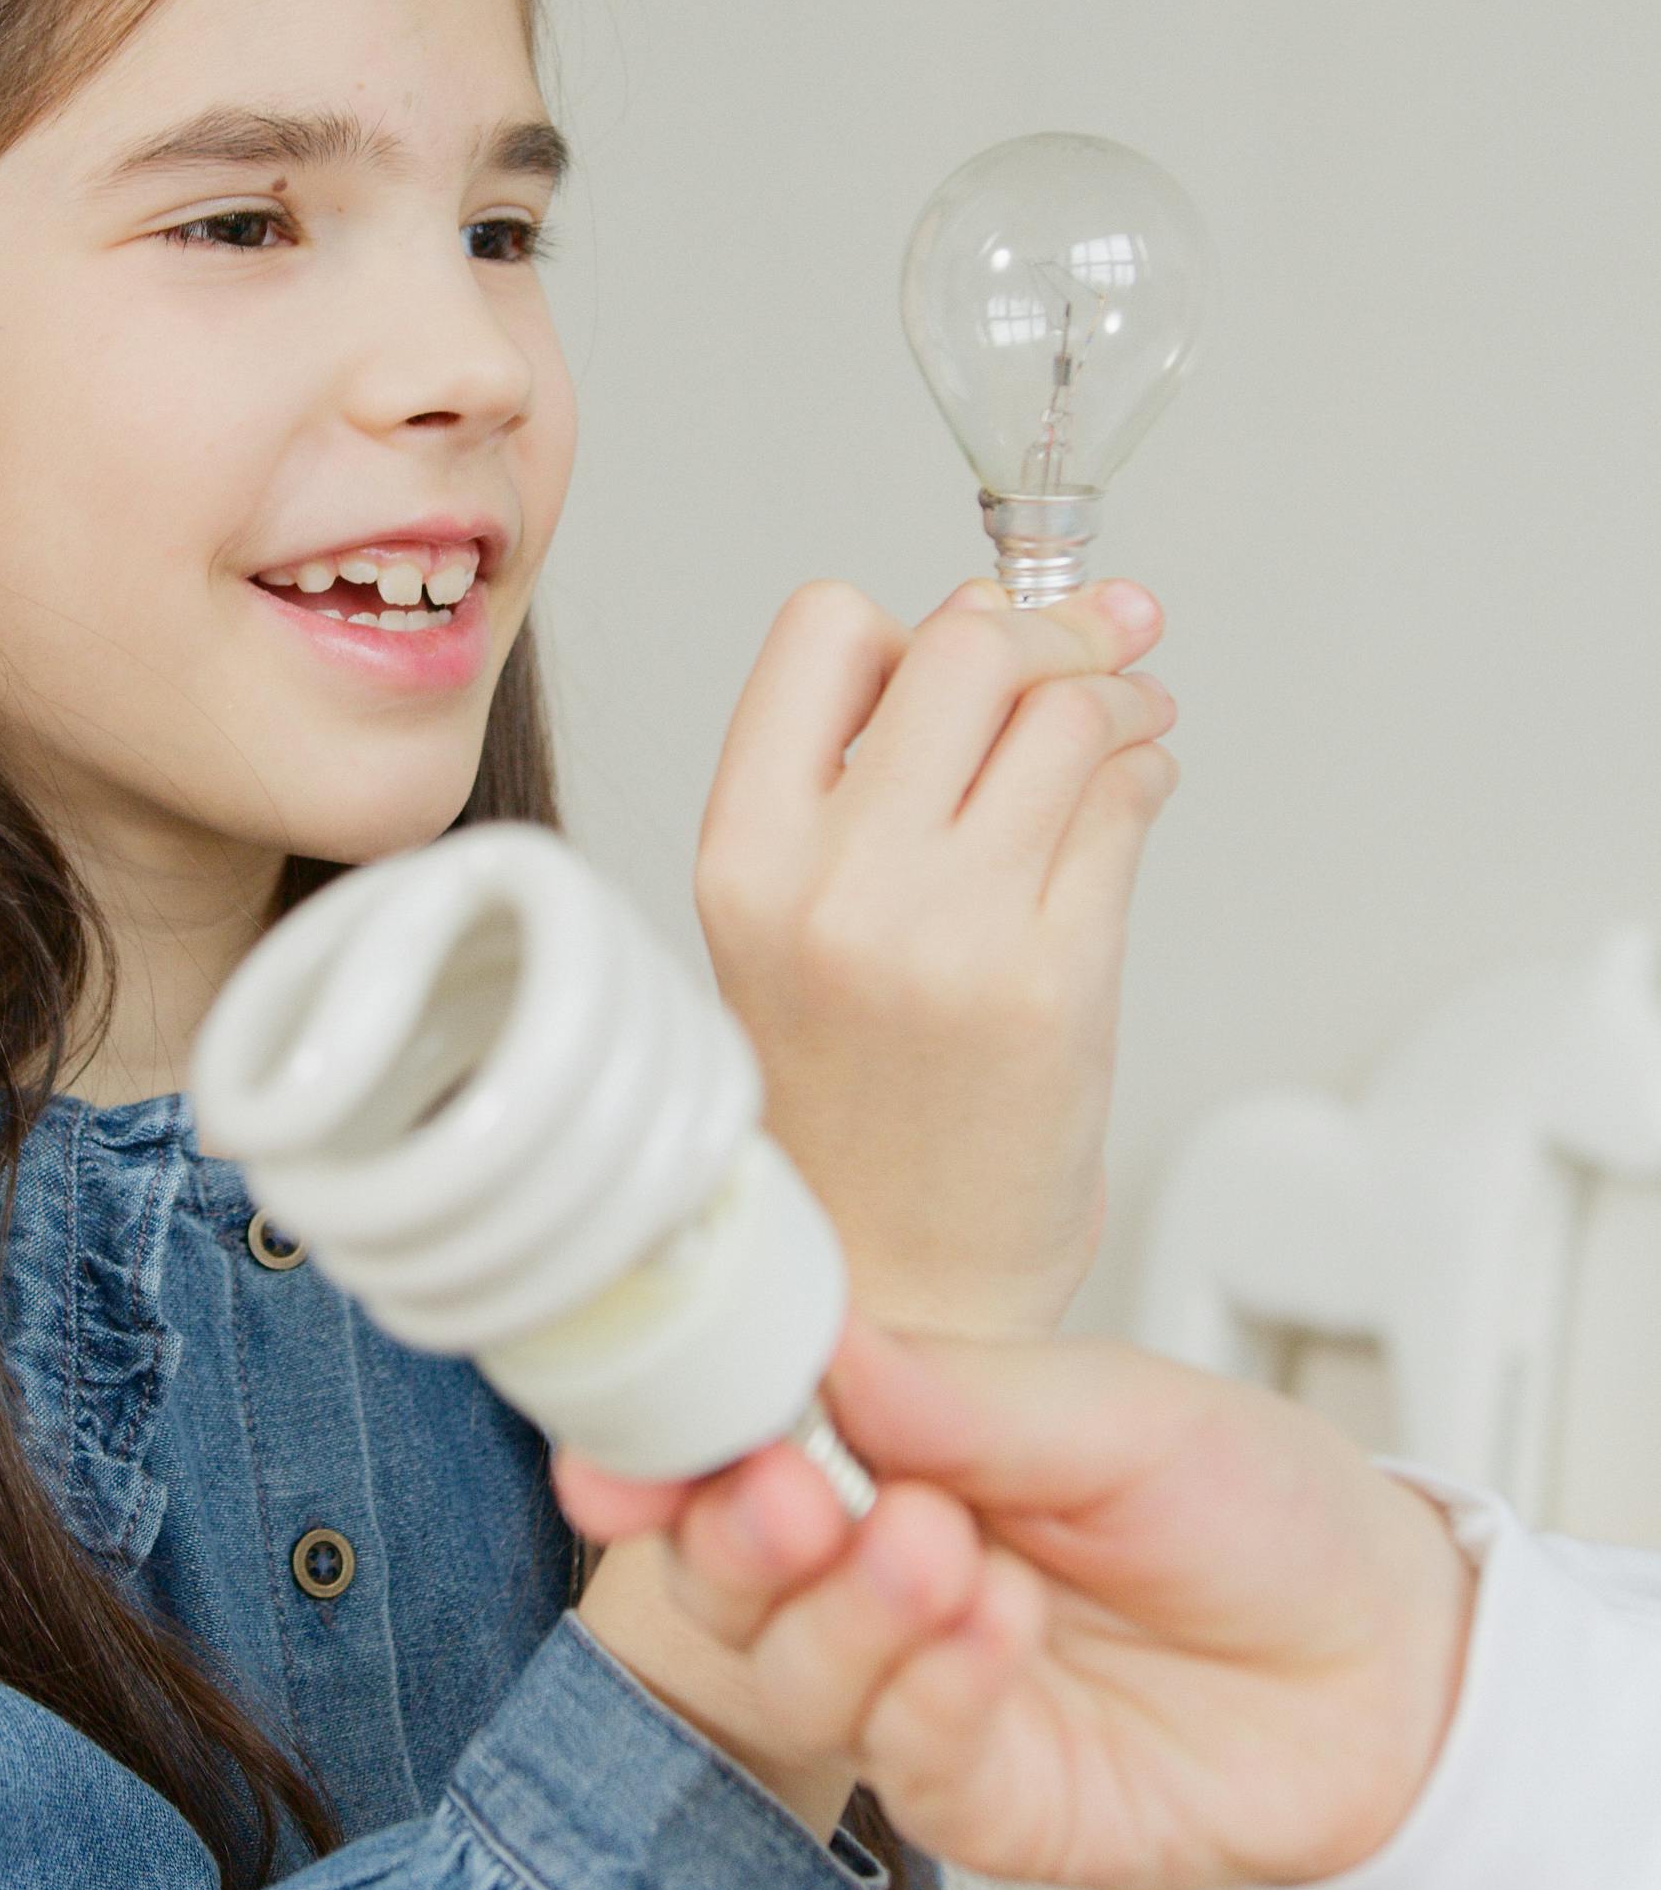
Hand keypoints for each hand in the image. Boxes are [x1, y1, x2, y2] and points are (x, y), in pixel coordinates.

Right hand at [558, 1317, 1477, 1889]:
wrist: (1387, 1655)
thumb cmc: (1254, 1510)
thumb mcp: (1127, 1410)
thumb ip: (974, 1398)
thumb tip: (836, 1354)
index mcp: (885, 1455)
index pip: (726, 1454)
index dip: (656, 1455)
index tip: (619, 1447)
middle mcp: (873, 1580)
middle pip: (722, 1581)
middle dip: (733, 1540)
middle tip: (791, 1495)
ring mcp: (917, 1698)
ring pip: (794, 1680)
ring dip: (848, 1615)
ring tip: (942, 1549)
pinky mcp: (983, 1805)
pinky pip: (909, 1766)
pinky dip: (937, 1692)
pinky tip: (997, 1630)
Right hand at [694, 574, 1177, 1339]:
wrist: (900, 1285)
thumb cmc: (855, 1101)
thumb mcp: (798, 920)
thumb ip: (874, 771)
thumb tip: (1016, 604)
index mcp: (742, 855)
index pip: (824, 629)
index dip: (910, 621)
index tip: (967, 643)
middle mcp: (835, 885)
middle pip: (967, 648)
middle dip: (1053, 632)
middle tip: (1094, 649)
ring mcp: (949, 933)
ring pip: (1068, 716)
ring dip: (1120, 697)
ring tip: (1128, 727)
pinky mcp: (1056, 981)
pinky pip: (1126, 805)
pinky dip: (1147, 774)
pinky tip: (1134, 800)